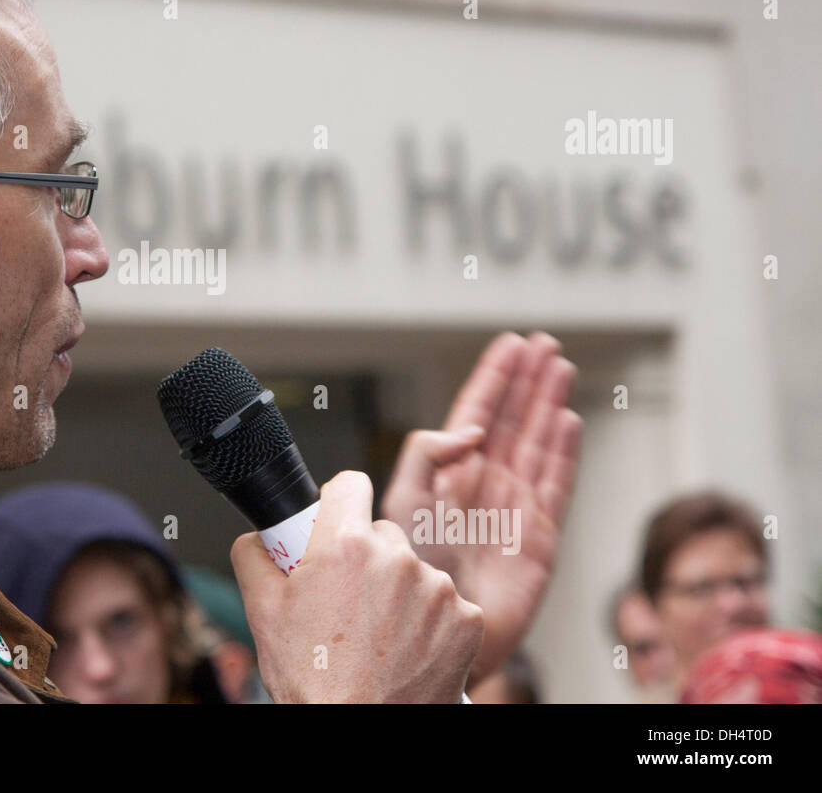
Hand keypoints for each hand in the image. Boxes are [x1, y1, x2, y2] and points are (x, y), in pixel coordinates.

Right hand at [233, 470, 483, 702]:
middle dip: (367, 559)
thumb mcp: (263, 613)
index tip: (336, 520)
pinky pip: (447, 605)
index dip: (338, 502)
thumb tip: (255, 539)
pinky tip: (408, 649)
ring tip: (378, 636)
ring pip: (415, 571)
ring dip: (401, 592)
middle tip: (348, 600)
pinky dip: (431, 623)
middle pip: (383, 535)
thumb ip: (254, 558)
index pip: (350, 485)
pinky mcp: (467, 620)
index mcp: (345, 546)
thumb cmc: (314, 681)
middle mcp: (397, 558)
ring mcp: (438, 589)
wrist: (357, 730)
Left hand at [380, 332, 581, 683]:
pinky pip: (556, 483)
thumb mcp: (402, 501)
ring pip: (537, 443)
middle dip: (527, 381)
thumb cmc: (411, 573)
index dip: (493, 379)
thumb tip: (467, 428)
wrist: (436, 628)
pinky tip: (568, 419)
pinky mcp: (540, 535)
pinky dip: (564, 451)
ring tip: (560, 366)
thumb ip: (426, 455)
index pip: (474, 414)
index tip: (509, 345)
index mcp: (448, 476)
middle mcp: (484, 486)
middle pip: (512, 421)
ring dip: (549, 404)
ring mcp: (514, 508)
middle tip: (544, 343)